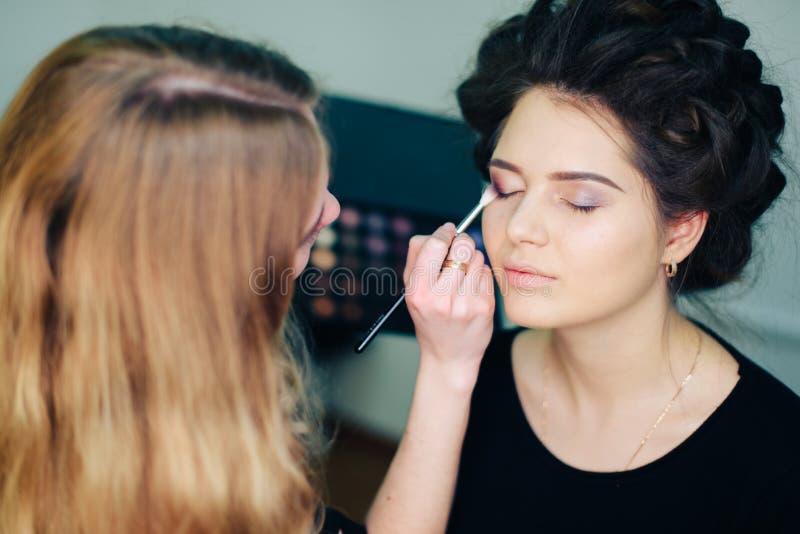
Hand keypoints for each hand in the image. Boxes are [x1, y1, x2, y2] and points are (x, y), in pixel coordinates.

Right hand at [403, 222, 494, 390]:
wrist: (449, 356)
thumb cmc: (429, 317)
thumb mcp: (411, 290)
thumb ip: (418, 256)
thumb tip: (442, 231)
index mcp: (418, 292)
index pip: (434, 246)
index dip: (443, 233)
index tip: (447, 231)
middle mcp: (441, 298)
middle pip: (461, 246)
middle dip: (460, 242)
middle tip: (457, 250)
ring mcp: (466, 303)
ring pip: (477, 257)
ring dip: (471, 259)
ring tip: (462, 275)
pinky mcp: (485, 307)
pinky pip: (487, 272)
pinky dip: (480, 273)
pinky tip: (471, 287)